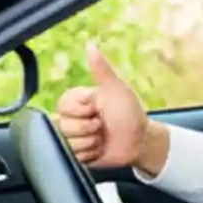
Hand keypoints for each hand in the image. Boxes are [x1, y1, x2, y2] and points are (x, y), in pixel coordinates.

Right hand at [54, 42, 166, 172]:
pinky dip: (89, 154)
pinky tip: (100, 149)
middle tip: (102, 125)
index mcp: (79, 101)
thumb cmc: (130, 112)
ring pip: (67, 143)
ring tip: (102, 138)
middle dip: (86, 128)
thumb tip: (90, 44)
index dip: (80, 110)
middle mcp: (74, 119)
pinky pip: (73, 157)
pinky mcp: (79, 155)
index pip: (62, 106)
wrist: (141, 141)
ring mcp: (76, 137)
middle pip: (62, 126)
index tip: (96, 109)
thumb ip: (102, 69)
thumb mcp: (116, 89)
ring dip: (89, 142)